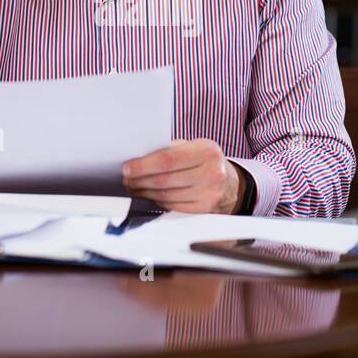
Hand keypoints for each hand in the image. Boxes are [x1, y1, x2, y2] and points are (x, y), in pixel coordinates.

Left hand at [122, 139, 243, 213]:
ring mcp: (209, 194)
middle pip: (165, 180)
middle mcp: (212, 173)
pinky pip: (173, 206)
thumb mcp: (193, 147)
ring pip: (166, 195)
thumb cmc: (205, 161)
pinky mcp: (204, 209)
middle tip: (127, 179)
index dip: (144, 165)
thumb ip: (170, 149)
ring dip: (145, 192)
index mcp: (207, 151)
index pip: (168, 160)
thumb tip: (138, 157)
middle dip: (140, 180)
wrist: (230, 183)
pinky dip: (157, 201)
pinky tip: (149, 196)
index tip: (127, 168)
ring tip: (134, 187)